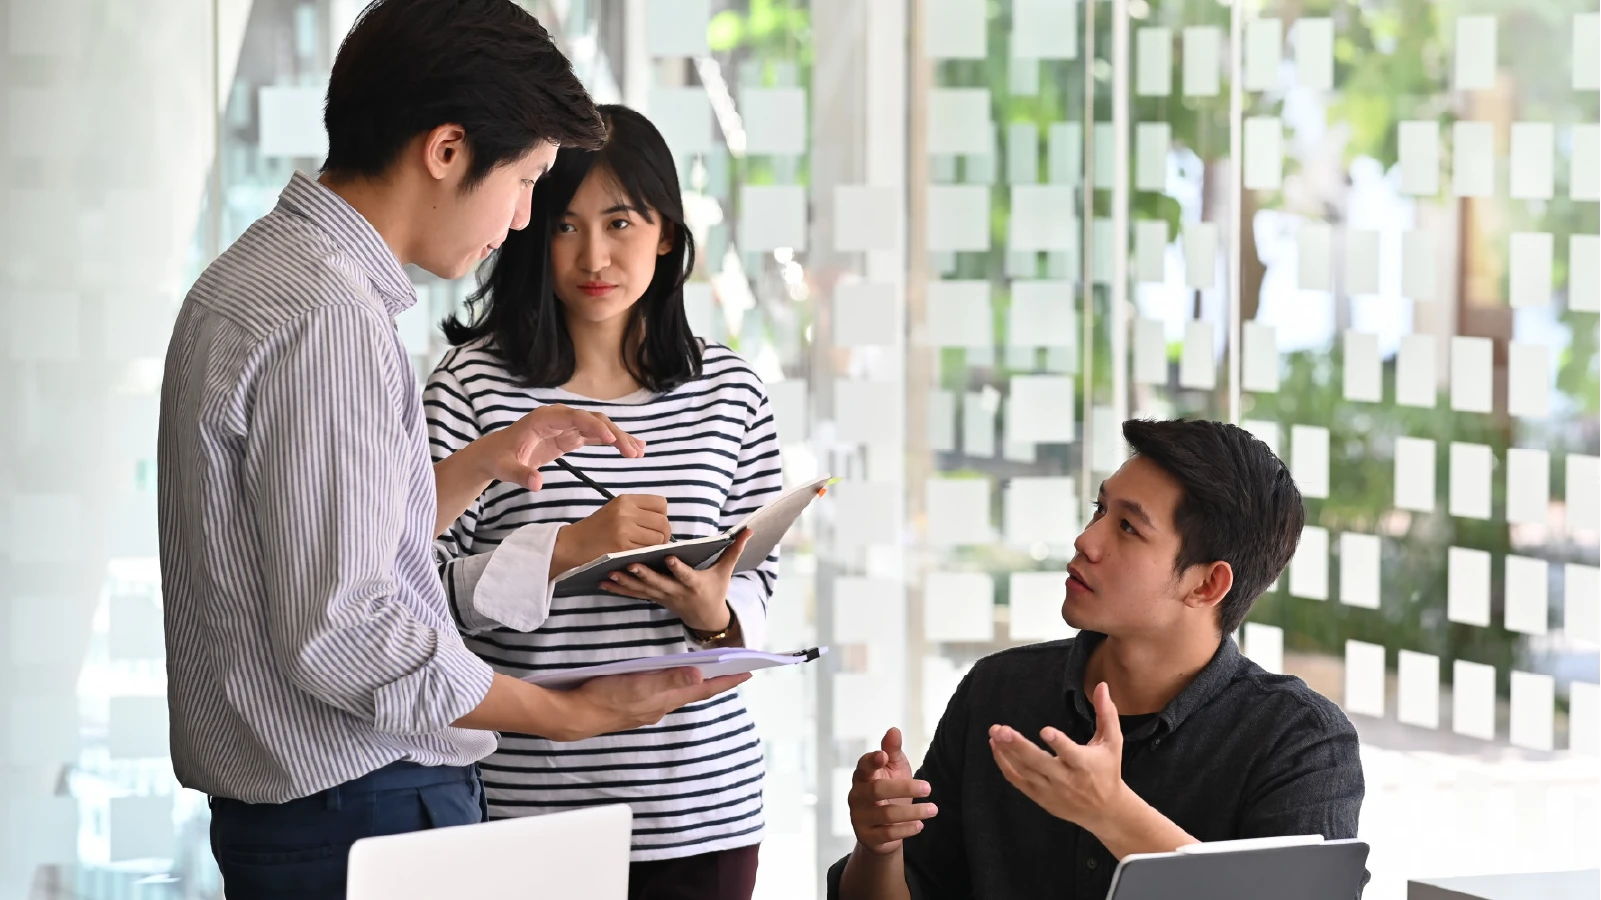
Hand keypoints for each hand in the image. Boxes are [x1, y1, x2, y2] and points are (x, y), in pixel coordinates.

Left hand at [468, 404, 644, 490]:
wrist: (493, 455)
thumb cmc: (498, 458)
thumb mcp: (504, 468)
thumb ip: (520, 475)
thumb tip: (537, 484)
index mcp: (543, 419)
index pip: (574, 417)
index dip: (594, 426)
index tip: (611, 439)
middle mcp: (559, 418)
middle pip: (593, 420)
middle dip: (615, 434)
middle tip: (633, 452)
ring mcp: (566, 427)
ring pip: (598, 427)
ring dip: (619, 438)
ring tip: (639, 451)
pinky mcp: (570, 438)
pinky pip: (595, 437)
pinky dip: (612, 443)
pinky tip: (630, 449)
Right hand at [550, 495, 672, 576]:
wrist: (573, 544)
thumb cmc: (596, 528)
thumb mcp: (616, 510)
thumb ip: (638, 511)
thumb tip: (664, 522)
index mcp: (625, 500)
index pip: (661, 503)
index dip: (662, 516)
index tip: (655, 525)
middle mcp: (626, 512)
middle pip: (663, 523)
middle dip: (663, 535)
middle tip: (654, 541)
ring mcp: (624, 530)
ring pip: (658, 539)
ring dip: (655, 546)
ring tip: (643, 548)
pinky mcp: (622, 547)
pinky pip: (646, 551)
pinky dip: (645, 555)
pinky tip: (635, 554)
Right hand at [556, 667, 751, 740]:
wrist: (575, 716)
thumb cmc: (605, 699)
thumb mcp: (639, 685)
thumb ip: (669, 679)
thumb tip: (700, 674)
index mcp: (666, 699)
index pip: (704, 688)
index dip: (727, 680)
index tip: (749, 671)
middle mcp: (661, 705)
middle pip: (696, 691)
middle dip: (718, 680)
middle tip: (736, 669)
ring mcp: (648, 706)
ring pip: (680, 693)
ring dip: (697, 681)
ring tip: (711, 670)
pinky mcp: (634, 704)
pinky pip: (663, 693)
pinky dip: (674, 684)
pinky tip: (669, 677)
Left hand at [601, 530, 751, 633]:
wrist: (705, 617)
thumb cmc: (715, 590)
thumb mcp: (726, 572)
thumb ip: (734, 550)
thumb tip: (747, 529)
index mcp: (694, 584)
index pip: (686, 575)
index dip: (678, 568)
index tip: (669, 557)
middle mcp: (676, 592)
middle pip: (658, 583)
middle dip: (644, 575)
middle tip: (629, 563)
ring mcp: (663, 597)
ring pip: (642, 590)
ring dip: (625, 582)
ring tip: (609, 573)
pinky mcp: (653, 598)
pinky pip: (634, 595)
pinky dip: (619, 589)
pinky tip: (603, 582)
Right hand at [848, 728, 937, 854]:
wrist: (883, 828)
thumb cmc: (890, 791)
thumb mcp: (893, 769)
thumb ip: (892, 751)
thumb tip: (894, 730)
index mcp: (862, 776)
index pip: (863, 766)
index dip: (871, 761)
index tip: (883, 756)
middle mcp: (856, 796)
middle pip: (877, 791)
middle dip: (904, 788)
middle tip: (929, 787)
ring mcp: (859, 818)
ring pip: (886, 814)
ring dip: (913, 811)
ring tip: (933, 809)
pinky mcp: (867, 837)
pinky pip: (888, 834)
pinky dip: (906, 829)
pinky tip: (921, 825)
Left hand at [988, 681, 1128, 831]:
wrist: (1104, 810)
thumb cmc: (1107, 770)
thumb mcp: (1112, 742)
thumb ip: (1106, 713)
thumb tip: (1102, 685)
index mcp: (1085, 765)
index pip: (1070, 754)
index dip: (1058, 743)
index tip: (1045, 730)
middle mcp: (1066, 779)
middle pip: (1039, 763)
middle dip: (1019, 746)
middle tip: (1001, 729)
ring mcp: (1051, 790)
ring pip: (1025, 771)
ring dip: (1007, 752)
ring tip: (995, 732)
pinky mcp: (1040, 797)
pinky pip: (1017, 780)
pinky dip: (1004, 765)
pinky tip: (995, 747)